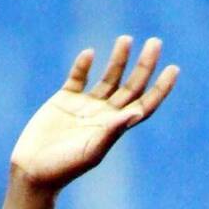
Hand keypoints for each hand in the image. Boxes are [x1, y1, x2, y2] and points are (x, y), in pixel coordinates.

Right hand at [10, 36, 177, 189]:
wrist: (34, 171)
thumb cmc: (64, 167)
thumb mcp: (91, 151)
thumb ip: (111, 132)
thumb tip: (134, 114)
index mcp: (115, 129)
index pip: (144, 105)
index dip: (160, 88)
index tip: (173, 68)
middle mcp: (104, 116)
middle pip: (131, 87)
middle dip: (144, 65)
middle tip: (156, 42)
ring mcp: (85, 107)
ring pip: (108, 78)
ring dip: (118, 59)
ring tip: (127, 38)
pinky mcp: (64, 100)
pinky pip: (77, 77)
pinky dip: (82, 65)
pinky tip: (89, 53)